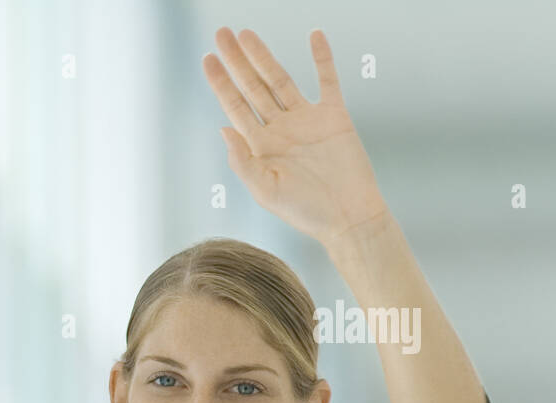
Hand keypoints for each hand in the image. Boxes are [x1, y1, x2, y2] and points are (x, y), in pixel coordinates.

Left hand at [202, 27, 389, 248]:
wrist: (348, 217)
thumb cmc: (305, 211)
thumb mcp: (265, 190)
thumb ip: (243, 161)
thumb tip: (223, 128)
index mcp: (259, 145)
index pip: (235, 106)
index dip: (221, 83)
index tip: (207, 59)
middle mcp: (279, 128)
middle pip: (252, 86)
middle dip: (236, 61)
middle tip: (221, 33)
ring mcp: (306, 119)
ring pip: (280, 79)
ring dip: (264, 56)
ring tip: (247, 34)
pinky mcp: (334, 115)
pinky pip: (327, 80)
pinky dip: (322, 58)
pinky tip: (314, 36)